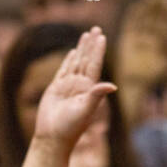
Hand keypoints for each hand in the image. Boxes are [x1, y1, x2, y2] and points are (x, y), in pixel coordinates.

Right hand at [33, 27, 117, 147]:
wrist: (53, 138)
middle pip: (87, 60)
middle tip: (96, 28)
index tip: (102, 37)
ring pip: (76, 62)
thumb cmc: (70, 127)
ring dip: (81, 49)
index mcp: (89, 90)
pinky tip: (73, 53)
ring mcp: (68, 86)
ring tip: (86, 35)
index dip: (98, 50)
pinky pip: (63, 71)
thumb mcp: (86, 110)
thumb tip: (113, 86)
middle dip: (91, 44)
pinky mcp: (56, 89)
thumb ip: (97, 96)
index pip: (95, 65)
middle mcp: (80, 86)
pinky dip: (68, 61)